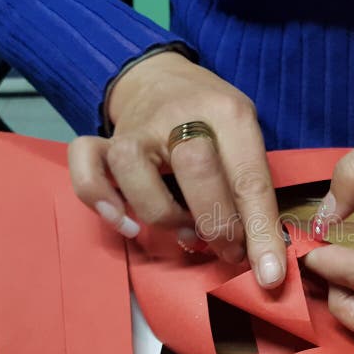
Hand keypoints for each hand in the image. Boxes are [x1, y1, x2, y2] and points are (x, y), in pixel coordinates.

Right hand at [68, 51, 286, 287]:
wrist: (162, 78)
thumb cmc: (212, 117)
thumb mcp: (246, 137)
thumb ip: (252, 187)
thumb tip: (264, 255)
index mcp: (229, 113)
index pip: (248, 178)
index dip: (260, 232)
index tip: (269, 275)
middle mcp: (179, 115)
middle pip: (196, 170)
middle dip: (218, 226)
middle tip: (229, 250)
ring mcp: (137, 128)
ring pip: (135, 172)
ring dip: (166, 217)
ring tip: (188, 232)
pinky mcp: (106, 140)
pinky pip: (85, 165)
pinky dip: (99, 198)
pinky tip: (128, 224)